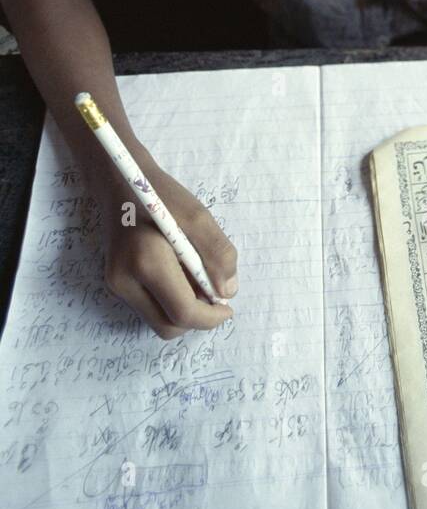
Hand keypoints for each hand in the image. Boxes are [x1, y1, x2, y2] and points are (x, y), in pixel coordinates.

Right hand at [90, 156, 237, 338]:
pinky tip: (179, 274)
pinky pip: (150, 307)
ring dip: (183, 310)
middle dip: (196, 317)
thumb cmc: (160, 195)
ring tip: (196, 277)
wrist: (119, 183)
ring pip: (158, 319)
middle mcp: (125, 281)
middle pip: (168, 326)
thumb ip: (218, 254)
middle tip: (214, 292)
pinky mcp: (116, 284)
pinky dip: (170, 301)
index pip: (181, 312)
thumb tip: (227, 292)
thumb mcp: (198, 216)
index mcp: (146, 262)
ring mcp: (116, 285)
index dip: (210, 318)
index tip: (228, 307)